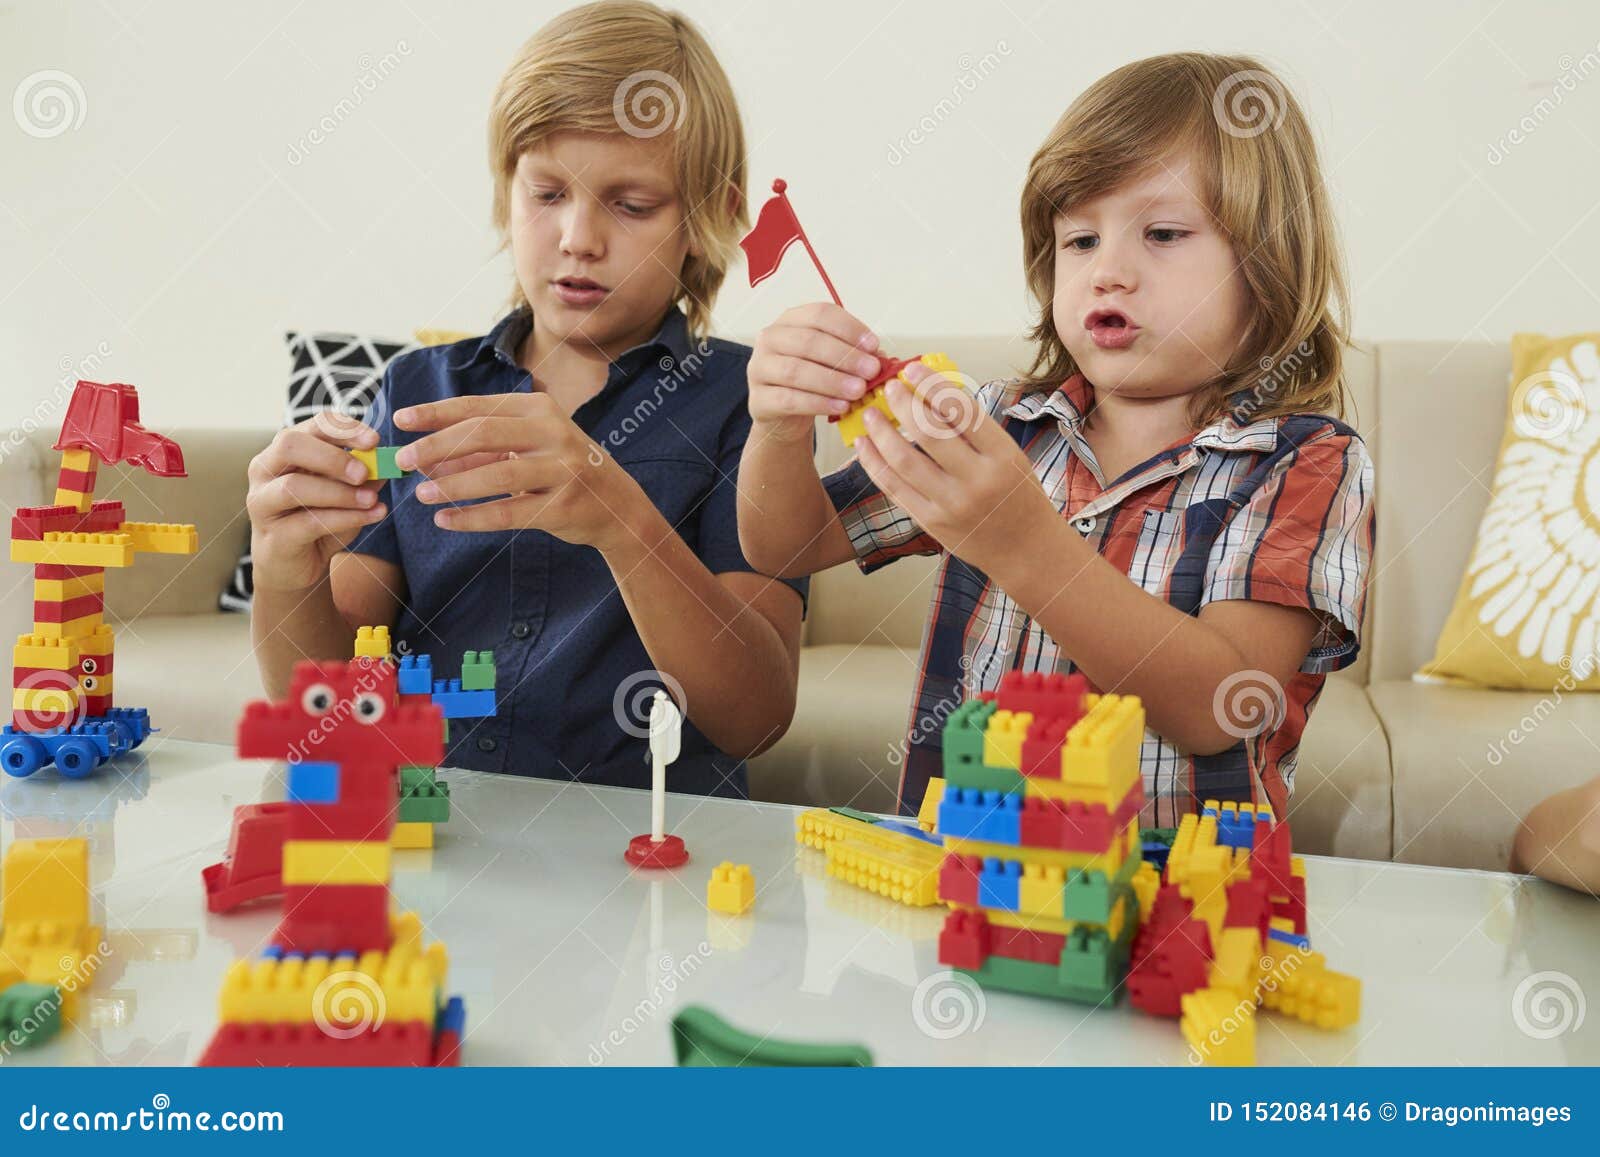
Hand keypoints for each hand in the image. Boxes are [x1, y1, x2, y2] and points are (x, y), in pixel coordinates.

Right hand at [246, 414, 386, 592]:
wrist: (296, 567)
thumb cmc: (320, 520)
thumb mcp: (346, 493)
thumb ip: (364, 475)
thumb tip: (388, 461)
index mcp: (285, 450)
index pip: (312, 426)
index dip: (344, 429)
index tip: (374, 441)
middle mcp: (266, 470)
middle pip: (291, 445)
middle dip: (332, 457)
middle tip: (365, 472)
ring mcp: (262, 502)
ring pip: (294, 487)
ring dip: (339, 492)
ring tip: (372, 499)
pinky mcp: (273, 535)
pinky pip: (308, 521)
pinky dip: (345, 518)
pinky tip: (373, 516)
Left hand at [394, 393, 649, 553]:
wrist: (617, 506)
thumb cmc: (562, 469)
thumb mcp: (529, 447)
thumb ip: (483, 449)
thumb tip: (426, 458)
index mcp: (540, 408)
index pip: (479, 406)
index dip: (436, 412)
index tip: (402, 419)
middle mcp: (554, 433)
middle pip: (484, 433)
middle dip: (438, 446)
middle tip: (405, 460)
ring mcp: (562, 469)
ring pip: (497, 474)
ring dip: (453, 484)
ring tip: (421, 494)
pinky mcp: (563, 506)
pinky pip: (509, 513)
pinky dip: (473, 518)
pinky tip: (445, 520)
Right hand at [746, 302, 882, 443]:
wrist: (785, 417)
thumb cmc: (812, 382)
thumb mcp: (833, 362)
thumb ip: (853, 355)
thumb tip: (881, 356)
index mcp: (790, 320)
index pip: (819, 313)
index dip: (849, 327)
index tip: (873, 345)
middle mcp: (770, 339)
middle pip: (808, 341)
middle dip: (844, 356)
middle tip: (871, 370)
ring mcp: (759, 369)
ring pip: (796, 371)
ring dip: (832, 381)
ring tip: (858, 390)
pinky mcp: (758, 399)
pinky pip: (788, 399)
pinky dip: (817, 403)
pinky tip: (840, 407)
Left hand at [854, 362, 1064, 579]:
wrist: (1025, 549)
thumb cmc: (1018, 495)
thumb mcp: (1010, 456)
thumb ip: (975, 431)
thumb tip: (932, 393)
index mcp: (1002, 455)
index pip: (962, 410)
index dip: (931, 385)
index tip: (912, 369)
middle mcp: (977, 480)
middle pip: (929, 432)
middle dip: (903, 403)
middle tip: (888, 387)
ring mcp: (952, 504)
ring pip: (904, 461)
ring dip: (881, 432)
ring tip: (870, 413)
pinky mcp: (931, 522)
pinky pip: (894, 488)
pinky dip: (874, 463)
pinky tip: (865, 446)